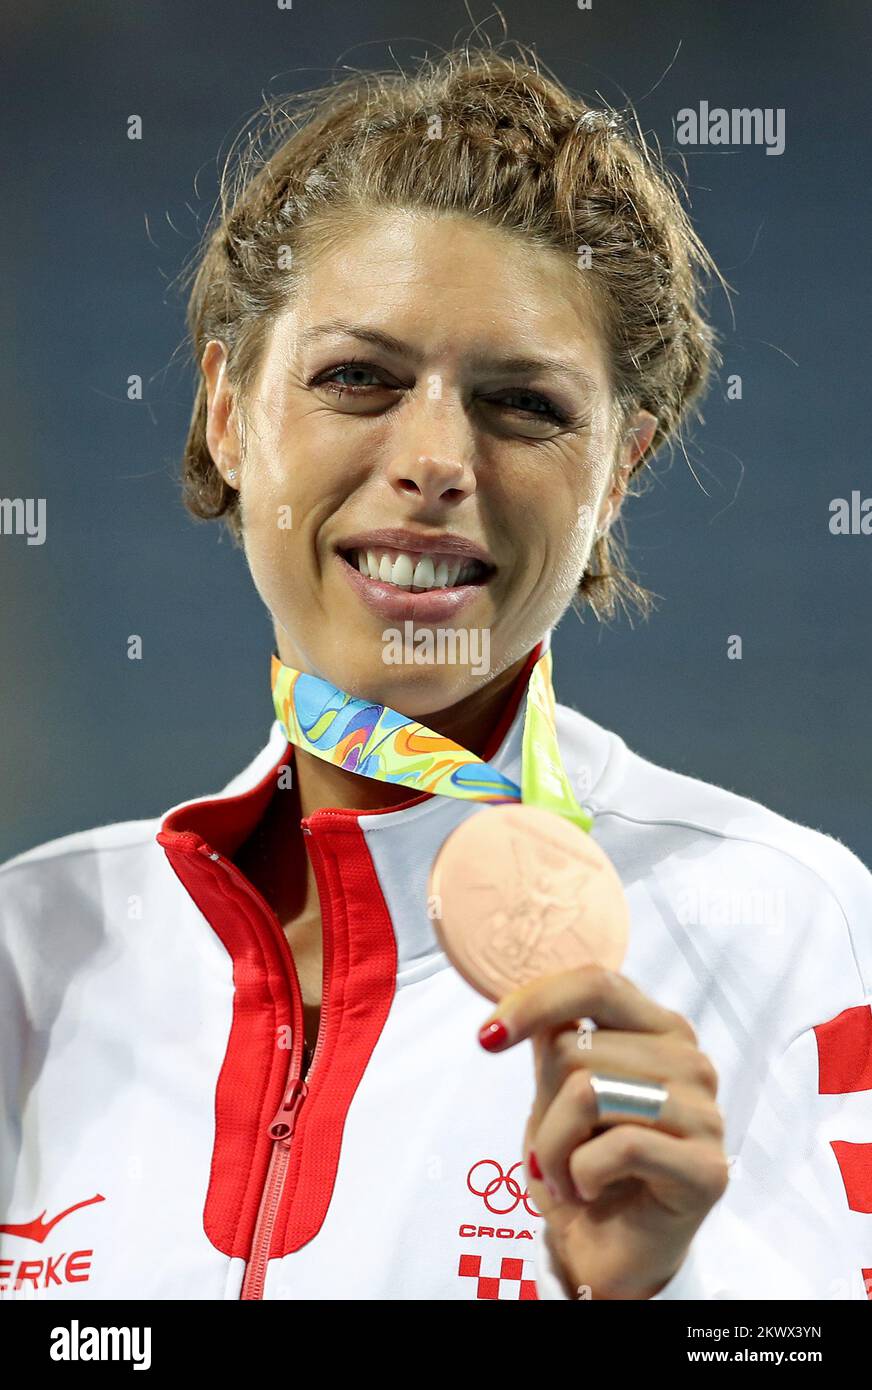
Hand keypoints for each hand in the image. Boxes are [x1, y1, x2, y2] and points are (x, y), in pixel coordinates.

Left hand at [477, 964, 729, 1299]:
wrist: (609, 1252)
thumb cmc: (585, 1165)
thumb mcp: (558, 1092)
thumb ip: (556, 1039)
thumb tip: (525, 998)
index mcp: (661, 1028)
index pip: (596, 983)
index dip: (534, 1002)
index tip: (487, 1038)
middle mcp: (691, 1061)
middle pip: (576, 1048)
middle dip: (542, 1104)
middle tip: (553, 1148)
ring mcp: (705, 1114)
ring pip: (589, 1094)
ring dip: (554, 1146)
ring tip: (566, 1174)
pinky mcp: (707, 1169)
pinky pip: (619, 1147)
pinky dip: (581, 1174)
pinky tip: (588, 1190)